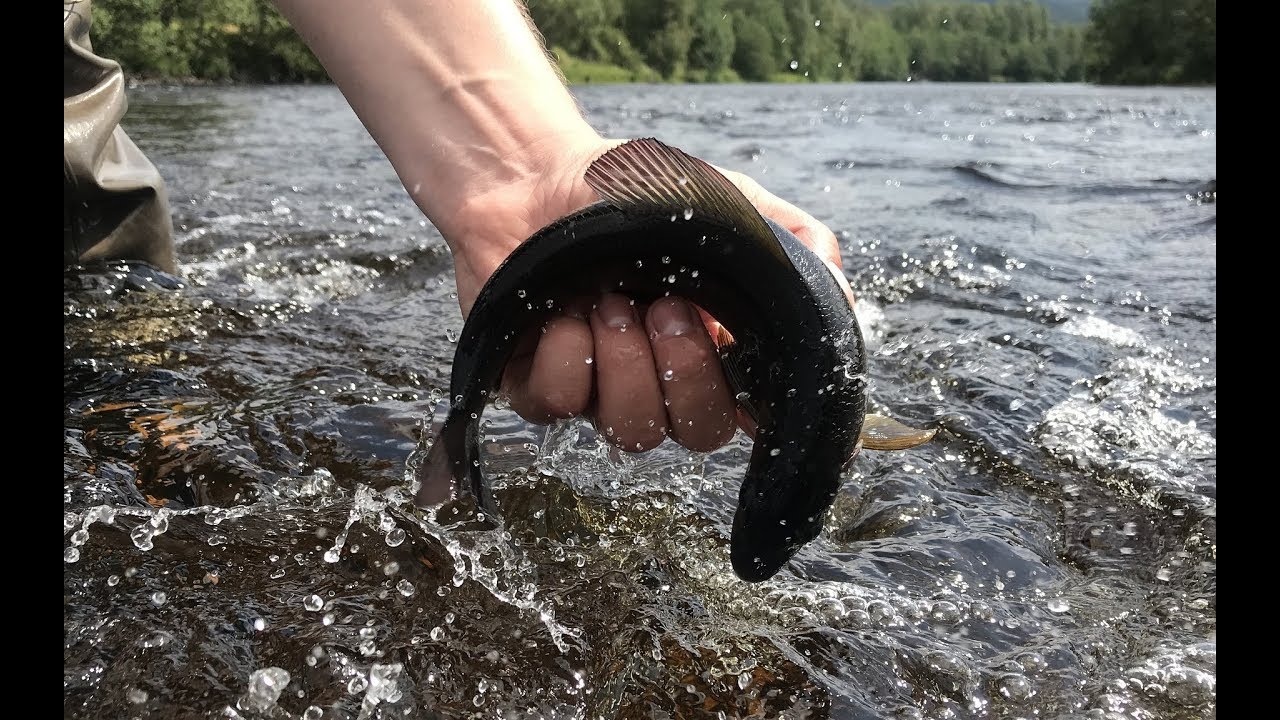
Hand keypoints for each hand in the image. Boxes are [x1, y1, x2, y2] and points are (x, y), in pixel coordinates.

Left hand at [440, 137, 855, 453]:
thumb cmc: (633, 191)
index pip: (755, 418)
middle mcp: (662, 384)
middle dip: (685, 372)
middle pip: (697, 434)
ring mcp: (599, 393)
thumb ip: (793, 242)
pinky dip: (565, 352)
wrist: (537, 172)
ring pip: (631, 432)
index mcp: (714, 351)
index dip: (765, 417)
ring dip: (623, 362)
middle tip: (662, 307)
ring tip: (608, 300)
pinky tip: (560, 311)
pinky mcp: (537, 388)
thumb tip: (845, 299)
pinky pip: (559, 404)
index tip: (753, 374)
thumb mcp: (727, 203)